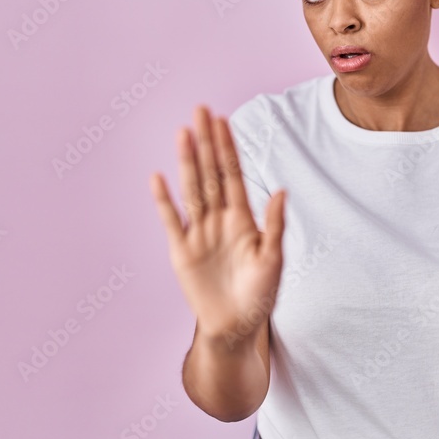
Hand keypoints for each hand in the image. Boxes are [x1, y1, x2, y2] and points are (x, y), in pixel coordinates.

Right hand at [149, 105, 286, 347]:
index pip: (233, 175)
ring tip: (183, 134)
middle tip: (200, 110)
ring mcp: (199, 233)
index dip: (228, 148)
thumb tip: (280, 191)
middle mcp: (219, 219)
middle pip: (210, 173)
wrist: (235, 328)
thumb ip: (274, 226)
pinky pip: (171, 221)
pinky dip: (164, 201)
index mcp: (243, 218)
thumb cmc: (259, 296)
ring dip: (187, 162)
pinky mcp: (181, 251)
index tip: (222, 120)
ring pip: (192, 190)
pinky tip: (158, 178)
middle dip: (207, 143)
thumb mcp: (273, 261)